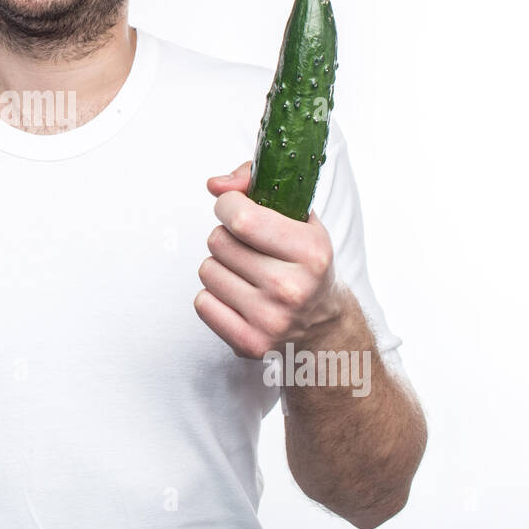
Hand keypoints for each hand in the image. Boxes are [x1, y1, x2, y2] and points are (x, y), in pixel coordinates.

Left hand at [194, 160, 344, 358]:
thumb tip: (215, 184)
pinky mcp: (249, 343)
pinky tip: (239, 297)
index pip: (242, 219)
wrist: (325, 327)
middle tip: (247, 247)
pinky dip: (214, 296)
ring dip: (220, 266)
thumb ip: (257, 186)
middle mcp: (292, 289)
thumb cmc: (306, 264)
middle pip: (218, 242)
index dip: (228, 205)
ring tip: (246, 273)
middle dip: (226, 236)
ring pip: (207, 270)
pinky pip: (202, 303)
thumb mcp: (300, 219)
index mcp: (311, 253)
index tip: (233, 207)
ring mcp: (270, 320)